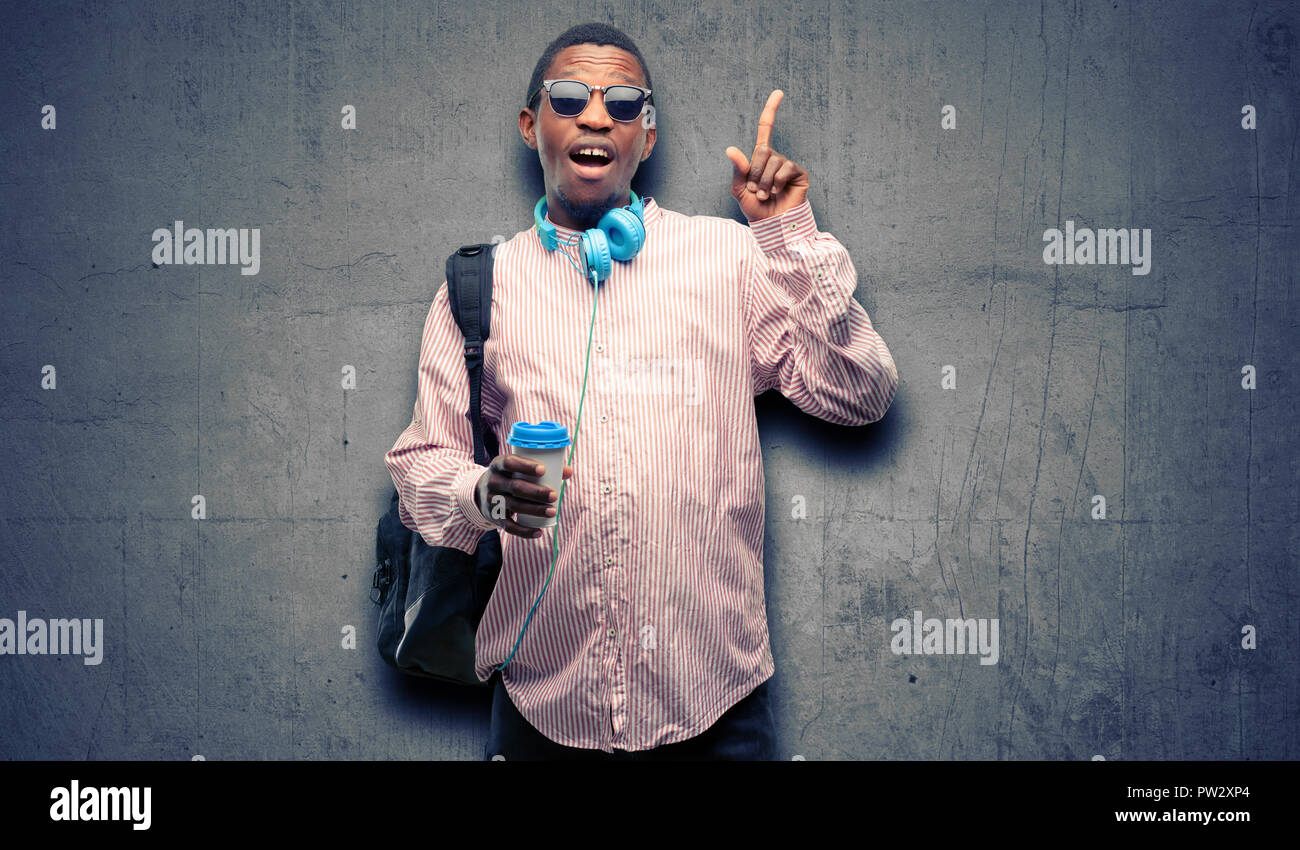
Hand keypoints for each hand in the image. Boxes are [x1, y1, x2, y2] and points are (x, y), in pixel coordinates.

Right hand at [482, 453, 573, 538]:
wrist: (481, 493)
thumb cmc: (509, 477)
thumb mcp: (517, 468)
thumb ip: (542, 468)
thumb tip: (568, 471)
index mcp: (498, 465)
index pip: (509, 463)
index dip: (525, 466)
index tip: (543, 470)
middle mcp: (493, 482)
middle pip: (515, 487)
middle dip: (536, 492)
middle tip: (554, 495)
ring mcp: (492, 500)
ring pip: (514, 506)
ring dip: (535, 510)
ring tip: (553, 511)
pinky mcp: (494, 517)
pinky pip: (509, 526)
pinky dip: (525, 531)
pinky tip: (539, 532)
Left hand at [725, 90, 809, 221]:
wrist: (772, 225)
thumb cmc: (755, 209)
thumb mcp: (739, 190)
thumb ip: (737, 169)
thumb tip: (730, 149)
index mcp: (760, 158)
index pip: (766, 129)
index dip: (771, 111)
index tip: (779, 93)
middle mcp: (775, 158)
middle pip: (763, 150)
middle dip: (755, 172)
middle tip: (755, 190)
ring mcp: (788, 166)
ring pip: (773, 161)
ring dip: (764, 181)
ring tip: (765, 195)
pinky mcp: (799, 174)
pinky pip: (786, 168)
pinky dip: (777, 181)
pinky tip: (777, 192)